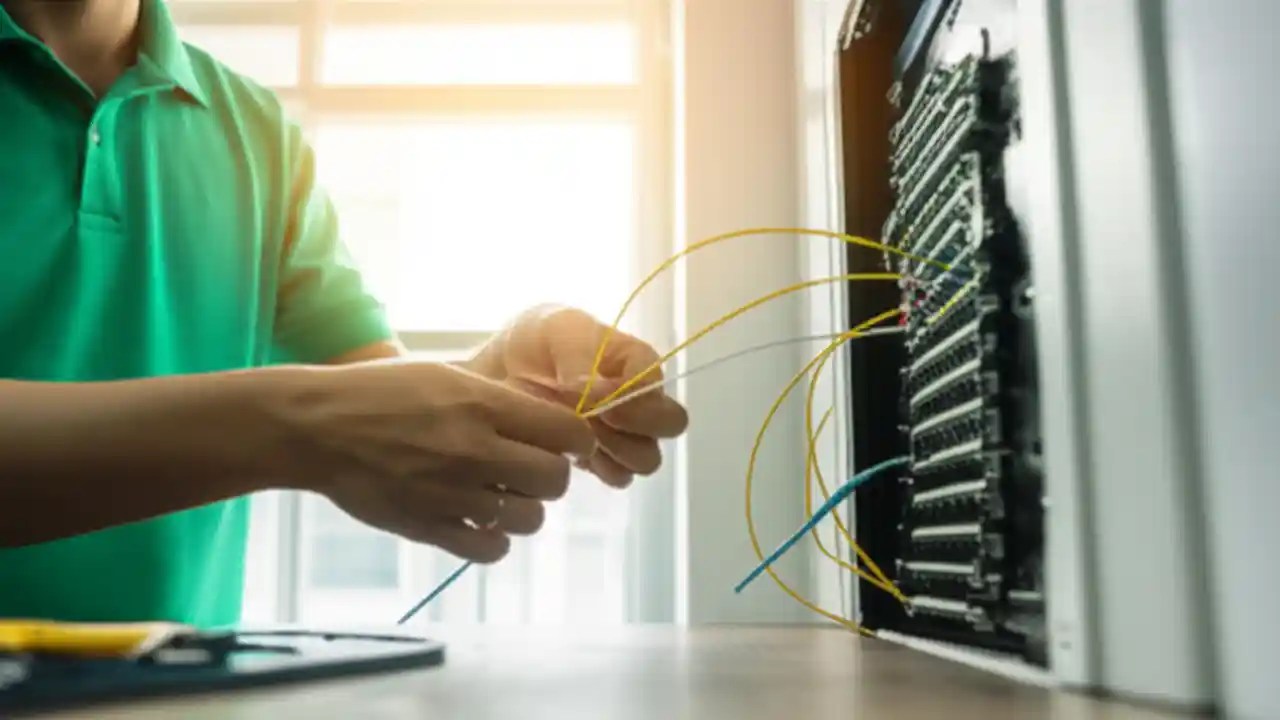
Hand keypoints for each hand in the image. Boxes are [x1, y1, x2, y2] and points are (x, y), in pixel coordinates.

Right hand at [267, 360, 595, 562]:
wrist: (315, 428)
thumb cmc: (380, 393)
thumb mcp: (446, 375)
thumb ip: (499, 400)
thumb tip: (553, 420)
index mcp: (481, 404)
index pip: (568, 434)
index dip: (576, 441)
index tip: (565, 443)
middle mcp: (473, 450)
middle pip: (555, 480)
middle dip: (551, 476)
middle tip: (531, 469)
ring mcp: (451, 493)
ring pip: (530, 519)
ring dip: (524, 509)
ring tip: (501, 494)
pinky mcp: (428, 528)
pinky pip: (491, 550)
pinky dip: (495, 539)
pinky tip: (479, 520)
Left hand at [472, 305, 688, 487]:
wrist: (502, 371)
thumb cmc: (536, 339)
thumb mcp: (556, 328)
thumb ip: (579, 355)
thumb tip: (597, 393)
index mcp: (634, 359)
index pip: (656, 382)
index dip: (635, 394)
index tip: (598, 396)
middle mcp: (637, 397)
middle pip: (669, 424)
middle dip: (638, 426)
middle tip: (597, 420)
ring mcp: (622, 431)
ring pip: (647, 457)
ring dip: (618, 452)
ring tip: (581, 437)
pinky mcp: (600, 458)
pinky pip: (619, 476)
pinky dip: (599, 469)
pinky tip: (572, 453)